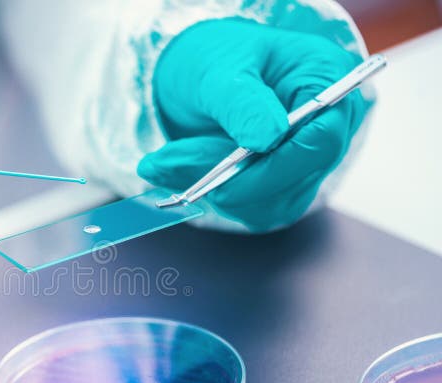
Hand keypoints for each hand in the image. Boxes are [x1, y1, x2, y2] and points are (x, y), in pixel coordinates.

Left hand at [137, 18, 367, 231]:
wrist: (204, 77)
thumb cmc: (220, 59)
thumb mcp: (221, 67)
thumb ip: (242, 102)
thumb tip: (268, 138)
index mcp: (328, 81)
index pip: (322, 141)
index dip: (276, 168)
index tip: (223, 181)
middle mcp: (329, 127)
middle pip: (294, 180)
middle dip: (228, 180)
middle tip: (167, 161)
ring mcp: (308, 162)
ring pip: (268, 204)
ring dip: (211, 186)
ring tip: (167, 158)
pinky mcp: (282, 188)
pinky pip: (249, 209)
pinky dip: (208, 192)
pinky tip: (177, 167)